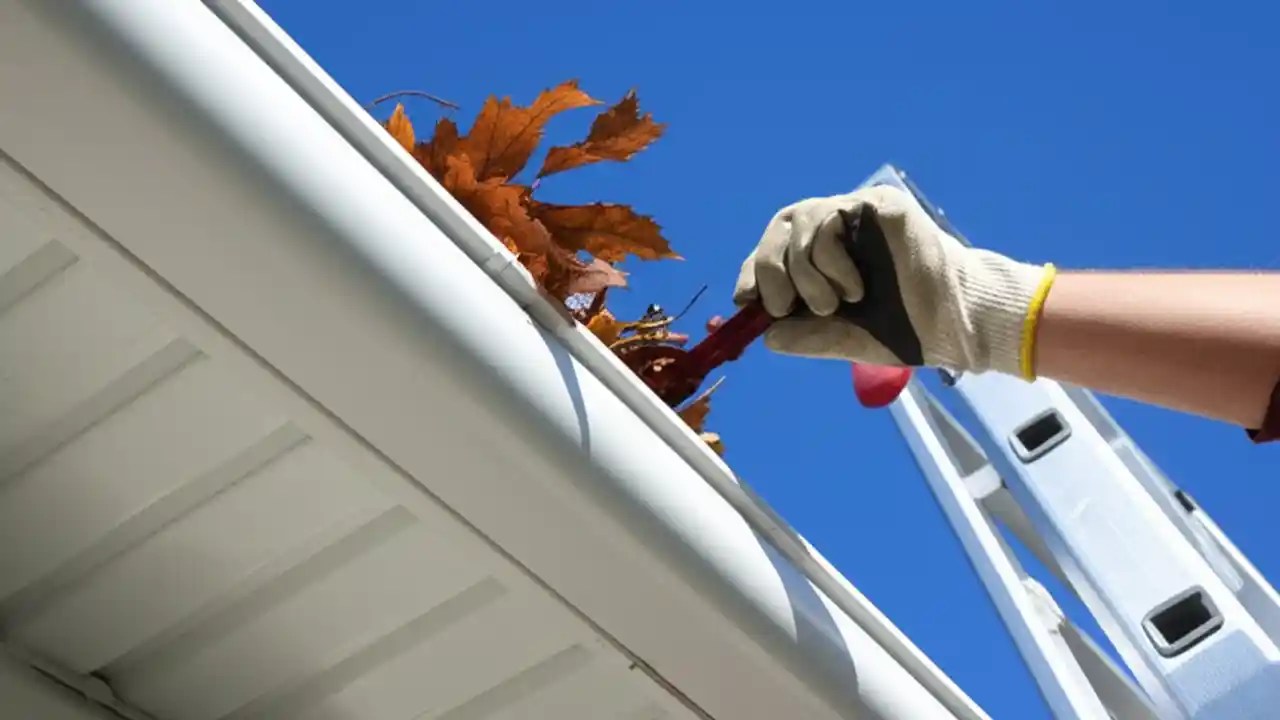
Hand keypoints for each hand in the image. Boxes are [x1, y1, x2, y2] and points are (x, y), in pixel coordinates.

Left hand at [733, 185, 1055, 376]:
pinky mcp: (876, 204)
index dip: (751, 273)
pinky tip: (855, 287)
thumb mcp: (839, 339)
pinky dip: (829, 259)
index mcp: (822, 259)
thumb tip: (763, 334)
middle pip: (777, 230)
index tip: (746, 303)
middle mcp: (834, 230)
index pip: (771, 251)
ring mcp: (855, 214)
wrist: (952, 325)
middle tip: (785, 307)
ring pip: (797, 222)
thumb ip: (801, 335)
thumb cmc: (900, 330)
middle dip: (769, 272)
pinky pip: (828, 218)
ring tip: (835, 303)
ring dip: (803, 272)